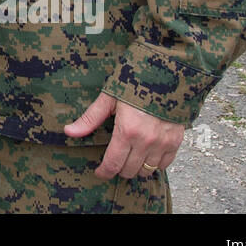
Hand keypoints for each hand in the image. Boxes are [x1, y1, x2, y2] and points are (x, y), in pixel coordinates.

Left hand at [64, 92, 183, 178]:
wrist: (166, 72)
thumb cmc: (135, 82)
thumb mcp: (109, 98)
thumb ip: (90, 118)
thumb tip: (69, 131)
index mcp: (127, 131)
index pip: (113, 164)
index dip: (104, 172)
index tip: (100, 172)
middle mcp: (146, 141)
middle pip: (129, 170)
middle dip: (119, 169)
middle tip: (114, 160)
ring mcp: (163, 143)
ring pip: (147, 171)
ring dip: (136, 168)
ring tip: (130, 157)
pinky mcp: (176, 141)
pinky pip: (164, 164)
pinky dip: (155, 163)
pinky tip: (147, 154)